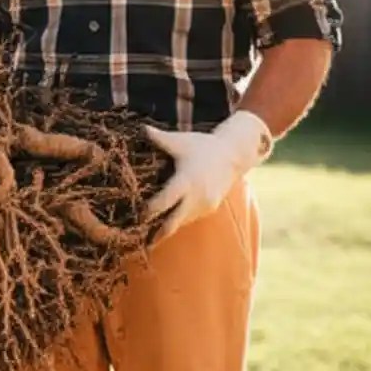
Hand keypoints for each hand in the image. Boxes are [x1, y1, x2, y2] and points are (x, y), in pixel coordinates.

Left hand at [143, 110, 273, 242]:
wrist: (233, 155)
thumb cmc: (202, 145)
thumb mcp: (181, 141)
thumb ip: (160, 138)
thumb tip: (141, 128)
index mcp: (187, 180)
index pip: (166, 201)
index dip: (150, 210)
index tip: (136, 215)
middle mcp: (197, 197)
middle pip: (173, 222)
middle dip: (157, 233)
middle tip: (137, 241)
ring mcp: (204, 205)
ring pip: (180, 223)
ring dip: (164, 229)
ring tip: (143, 236)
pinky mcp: (208, 209)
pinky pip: (188, 219)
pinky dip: (175, 222)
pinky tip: (160, 228)